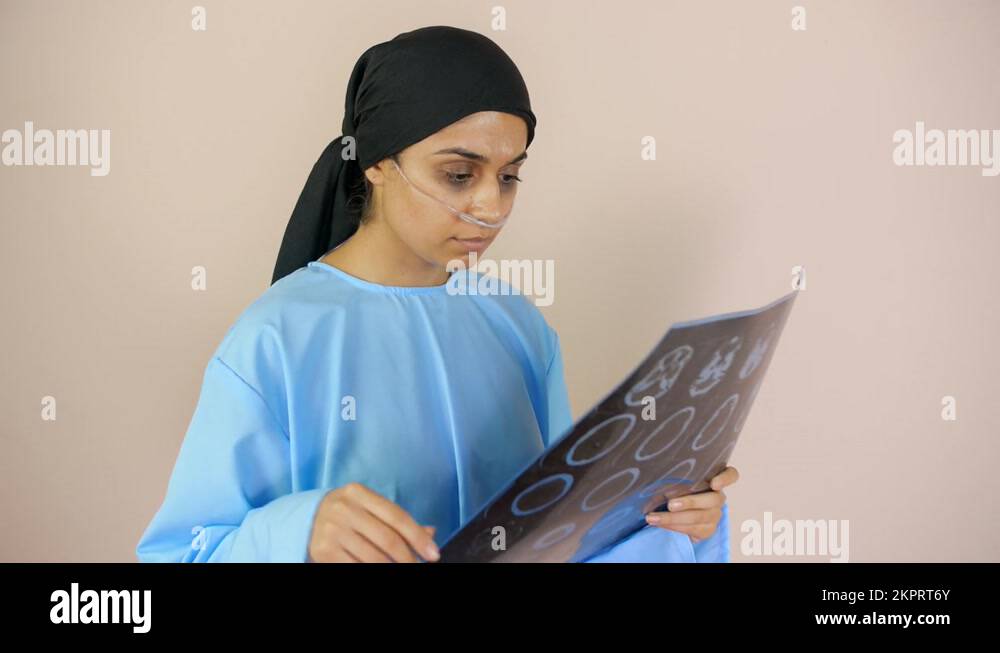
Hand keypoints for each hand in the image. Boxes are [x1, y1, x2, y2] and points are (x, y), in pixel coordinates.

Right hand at [307, 482, 439, 562]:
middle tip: (418, 566)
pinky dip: (372, 571)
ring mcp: (332, 531)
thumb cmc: (347, 514)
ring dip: (392, 567)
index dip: (418, 537)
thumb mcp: (369, 508)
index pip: (397, 516)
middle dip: (408, 558)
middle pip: (387, 539)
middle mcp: (344, 509)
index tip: (434, 554)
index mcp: (358, 493)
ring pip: (374, 557)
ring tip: (401, 568)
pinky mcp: (323, 552)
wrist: (304, 520)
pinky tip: (381, 571)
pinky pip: (356, 567)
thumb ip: (397, 520)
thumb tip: (430, 533)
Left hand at [644, 466, 739, 542]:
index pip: (730, 475)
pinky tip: (660, 524)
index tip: (714, 484)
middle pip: (712, 499)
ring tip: (653, 518)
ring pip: (699, 517)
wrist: (676, 511)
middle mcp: (718, 497)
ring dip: (673, 519)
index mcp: (714, 478)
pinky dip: (673, 527)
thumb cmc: (676, 489)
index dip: (725, 479)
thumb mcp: (676, 480)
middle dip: (689, 502)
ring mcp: (715, 514)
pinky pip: (692, 530)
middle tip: (670, 505)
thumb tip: (657, 477)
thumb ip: (675, 478)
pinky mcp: (708, 529)